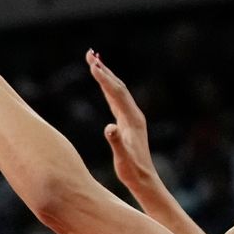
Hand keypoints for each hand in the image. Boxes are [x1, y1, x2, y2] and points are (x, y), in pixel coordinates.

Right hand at [86, 50, 158, 189]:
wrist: (144, 179)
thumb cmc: (132, 170)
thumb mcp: (123, 158)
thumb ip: (116, 142)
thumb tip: (108, 127)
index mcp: (132, 119)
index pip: (116, 93)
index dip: (104, 79)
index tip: (92, 65)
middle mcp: (133, 114)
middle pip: (117, 86)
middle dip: (103, 69)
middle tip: (90, 53)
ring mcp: (131, 117)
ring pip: (117, 90)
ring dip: (105, 75)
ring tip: (93, 61)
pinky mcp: (127, 122)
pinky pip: (115, 99)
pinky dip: (107, 87)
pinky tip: (102, 83)